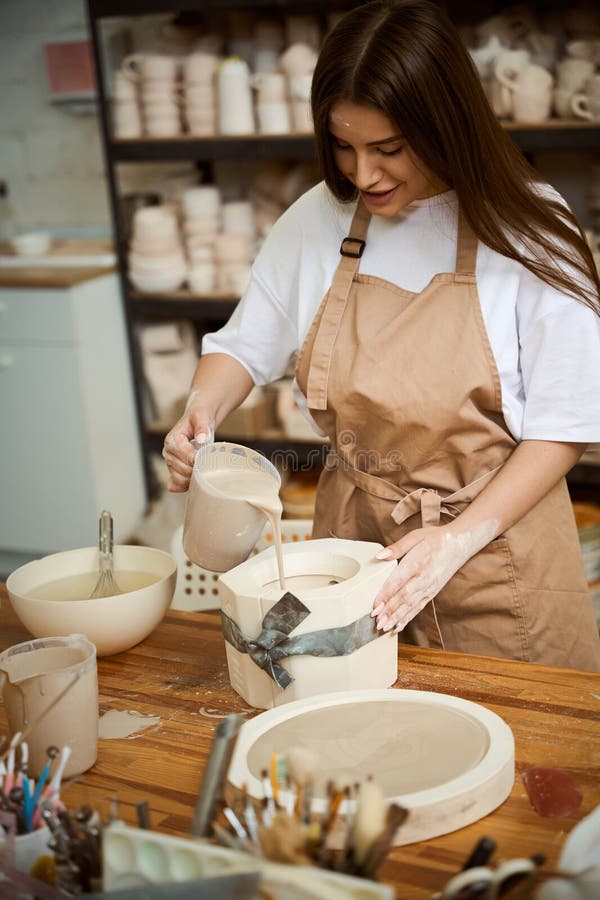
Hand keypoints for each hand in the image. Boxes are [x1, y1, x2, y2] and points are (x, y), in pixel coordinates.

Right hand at [162, 392, 213, 491]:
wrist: (198, 421)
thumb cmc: (200, 419)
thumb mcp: (202, 417)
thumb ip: (202, 427)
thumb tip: (201, 439)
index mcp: (172, 440)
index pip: (185, 457)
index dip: (199, 461)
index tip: (209, 459)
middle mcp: (167, 452)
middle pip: (182, 471)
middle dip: (197, 470)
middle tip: (210, 465)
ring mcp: (169, 463)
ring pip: (179, 480)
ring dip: (193, 479)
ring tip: (204, 470)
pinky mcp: (173, 470)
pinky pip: (175, 485)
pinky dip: (185, 486)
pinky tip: (195, 480)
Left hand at [371, 524, 486, 632]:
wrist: (460, 544)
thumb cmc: (436, 538)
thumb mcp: (415, 536)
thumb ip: (397, 548)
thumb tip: (379, 556)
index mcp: (417, 563)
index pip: (397, 582)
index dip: (385, 596)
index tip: (374, 607)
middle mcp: (423, 579)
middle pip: (403, 598)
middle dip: (389, 612)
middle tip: (377, 623)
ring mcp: (429, 588)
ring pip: (410, 606)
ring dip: (397, 618)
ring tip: (384, 628)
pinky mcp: (432, 592)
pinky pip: (418, 607)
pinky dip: (408, 618)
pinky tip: (398, 626)